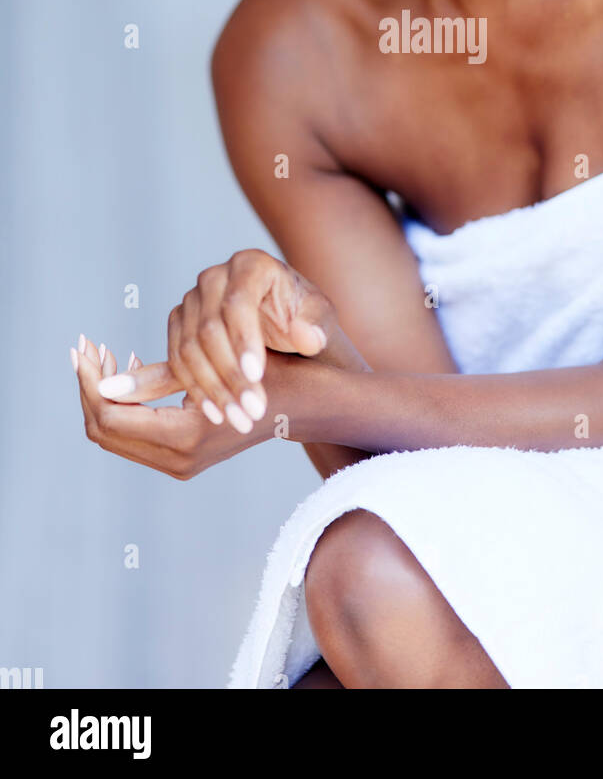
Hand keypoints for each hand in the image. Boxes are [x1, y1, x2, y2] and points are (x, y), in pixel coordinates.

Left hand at [71, 335, 270, 478]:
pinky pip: (134, 433)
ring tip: (105, 354)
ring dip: (102, 394)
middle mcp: (178, 459)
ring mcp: (180, 462)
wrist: (310, 403)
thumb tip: (105, 383)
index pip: (108, 416)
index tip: (85, 346)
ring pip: (115, 434)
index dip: (89, 381)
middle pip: (103, 430)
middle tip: (86, 347)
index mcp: (185, 437)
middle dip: (89, 386)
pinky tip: (131, 368)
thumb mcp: (217, 364)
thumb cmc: (272, 372)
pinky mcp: (184, 455)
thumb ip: (159, 377)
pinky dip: (122, 403)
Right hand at [95, 249, 336, 434]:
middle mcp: (214, 277)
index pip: (238, 302)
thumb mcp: (320, 317)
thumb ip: (317, 325)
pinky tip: (217, 413)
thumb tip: (306, 337)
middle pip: (209, 328)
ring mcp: (192, 300)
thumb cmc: (303, 315)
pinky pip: (176, 360)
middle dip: (230, 374)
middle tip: (253, 410)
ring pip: (189, 348)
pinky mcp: (179, 323)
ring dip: (212, 389)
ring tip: (239, 419)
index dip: (243, 339)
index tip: (256, 376)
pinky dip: (195, 389)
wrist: (282, 322)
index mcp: (251, 265)